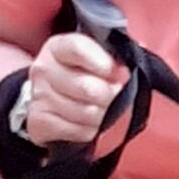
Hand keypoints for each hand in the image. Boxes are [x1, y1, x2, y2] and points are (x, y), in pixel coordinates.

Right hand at [24, 31, 129, 148]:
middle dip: (111, 95)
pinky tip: (93, 123)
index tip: (118, 71)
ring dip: (105, 115)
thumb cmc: (78, 72)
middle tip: (118, 94)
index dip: (104, 62)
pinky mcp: (40, 122)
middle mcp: (44, 69)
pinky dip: (92, 130)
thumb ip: (113, 51)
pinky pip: (78, 131)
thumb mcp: (92, 54)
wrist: (49, 96)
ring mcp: (40, 97)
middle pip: (87, 87)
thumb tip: (139, 48)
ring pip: (86, 112)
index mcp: (58, 47)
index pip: (78, 49)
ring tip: (108, 110)